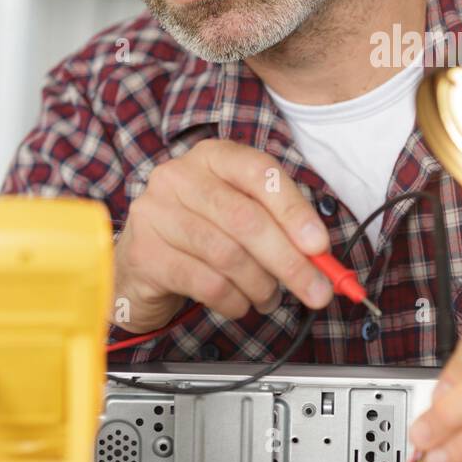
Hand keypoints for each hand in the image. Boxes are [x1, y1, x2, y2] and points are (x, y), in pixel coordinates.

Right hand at [111, 138, 334, 332]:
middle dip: (288, 260)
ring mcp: (155, 213)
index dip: (294, 210)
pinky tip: (240, 304)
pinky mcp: (144, 253)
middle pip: (246, 218)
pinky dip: (234, 300)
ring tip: (270, 298)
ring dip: (261, 285)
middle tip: (315, 290)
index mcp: (213, 156)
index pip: (260, 173)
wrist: (140, 265)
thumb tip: (321, 256)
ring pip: (227, 254)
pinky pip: (205, 282)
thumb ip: (281, 227)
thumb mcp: (241, 217)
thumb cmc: (202, 235)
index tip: (320, 246)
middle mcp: (179, 176)